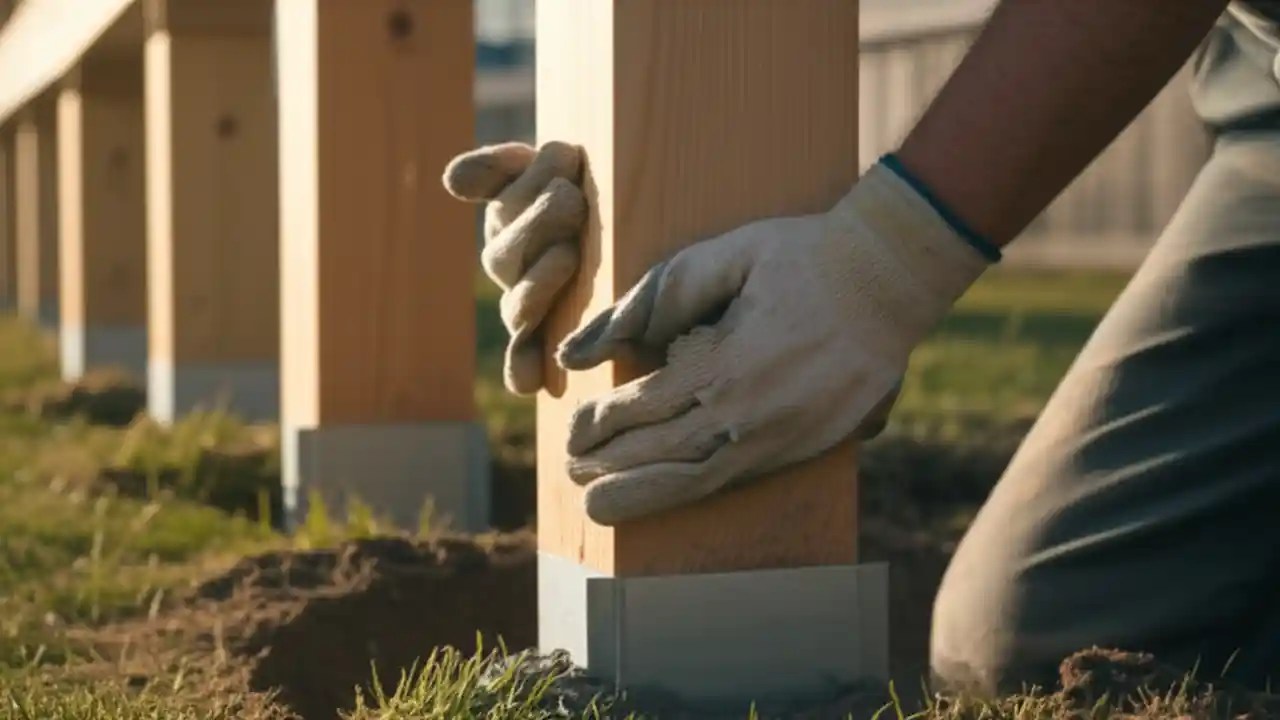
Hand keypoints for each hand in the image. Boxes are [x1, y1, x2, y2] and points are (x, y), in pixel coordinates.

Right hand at [442, 141, 586, 394]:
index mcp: (509, 224)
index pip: (507, 208)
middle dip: (538, 224)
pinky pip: (523, 365)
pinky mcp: (545, 344)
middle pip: (507, 256)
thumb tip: (452, 181)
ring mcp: (527, 309)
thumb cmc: (584, 203)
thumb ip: (503, 168)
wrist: (620, 245)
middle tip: (573, 201)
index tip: (565, 159)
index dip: (528, 188)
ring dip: (537, 283)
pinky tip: (531, 382)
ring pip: (518, 305)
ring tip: (568, 255)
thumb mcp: (551, 170)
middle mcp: (512, 270)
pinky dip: (523, 370)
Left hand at [557, 160, 994, 524]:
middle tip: (572, 471)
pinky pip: (734, 480)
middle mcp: (750, 412)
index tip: (572, 430)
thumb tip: (582, 348)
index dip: (603, 423)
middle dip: (610, 464)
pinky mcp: (802, 447)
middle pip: (663, 452)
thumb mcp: (720, 257)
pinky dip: (692, 493)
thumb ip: (651, 301)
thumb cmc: (800, 257)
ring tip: (598, 507)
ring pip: (696, 480)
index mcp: (727, 363)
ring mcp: (779, 437)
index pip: (645, 406)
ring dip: (643, 494)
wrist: (889, 279)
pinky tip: (665, 496)